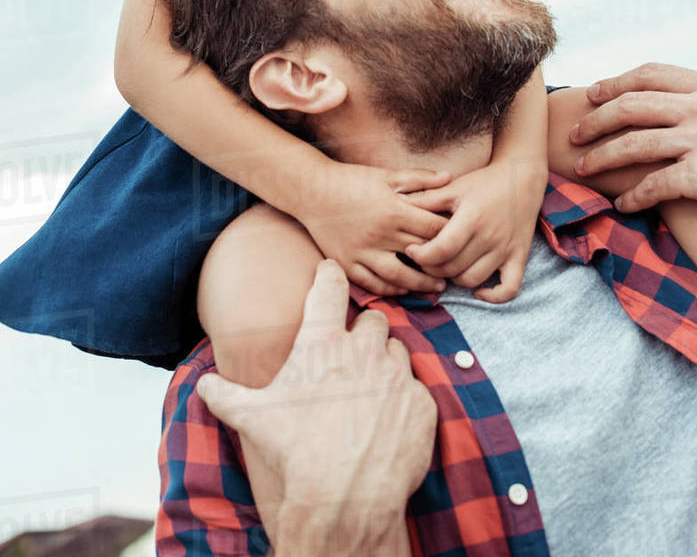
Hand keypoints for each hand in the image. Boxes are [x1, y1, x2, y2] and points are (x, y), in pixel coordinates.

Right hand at [197, 260, 436, 555]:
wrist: (344, 497)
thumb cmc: (296, 452)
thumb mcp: (253, 419)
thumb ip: (226, 395)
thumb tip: (203, 385)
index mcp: (323, 344)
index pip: (329, 288)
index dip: (328, 274)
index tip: (329, 270)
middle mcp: (364, 351)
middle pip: (373, 320)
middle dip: (363, 331)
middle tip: (352, 353)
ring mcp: (397, 376)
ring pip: (397, 352)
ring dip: (385, 364)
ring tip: (370, 392)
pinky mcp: (421, 404)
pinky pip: (416, 390)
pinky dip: (404, 402)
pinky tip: (387, 423)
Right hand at [297, 162, 451, 295]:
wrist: (312, 191)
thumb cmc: (352, 180)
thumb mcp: (386, 175)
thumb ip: (419, 178)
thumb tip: (450, 178)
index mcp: (394, 211)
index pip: (433, 229)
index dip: (452, 234)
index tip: (463, 238)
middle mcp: (380, 235)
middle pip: (421, 254)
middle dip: (442, 262)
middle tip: (458, 268)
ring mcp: (362, 252)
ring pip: (399, 276)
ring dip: (420, 284)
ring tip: (436, 286)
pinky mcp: (346, 263)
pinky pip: (372, 283)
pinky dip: (390, 289)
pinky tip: (403, 289)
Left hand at [402, 159, 545, 302]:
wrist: (522, 178)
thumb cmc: (483, 182)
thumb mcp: (453, 186)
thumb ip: (426, 199)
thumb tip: (396, 203)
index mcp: (472, 218)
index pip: (441, 250)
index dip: (421, 256)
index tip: (411, 249)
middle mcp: (490, 237)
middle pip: (452, 269)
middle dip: (431, 267)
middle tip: (423, 258)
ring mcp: (506, 250)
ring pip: (472, 280)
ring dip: (453, 279)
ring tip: (445, 266)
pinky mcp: (519, 257)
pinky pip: (509, 289)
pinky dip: (493, 296)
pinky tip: (477, 290)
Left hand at [570, 63, 696, 238]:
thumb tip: (672, 99)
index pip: (650, 74)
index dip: (616, 82)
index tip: (595, 93)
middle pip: (630, 105)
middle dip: (596, 120)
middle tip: (575, 134)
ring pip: (633, 144)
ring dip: (602, 157)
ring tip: (584, 169)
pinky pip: (653, 185)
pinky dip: (633, 196)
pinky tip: (622, 204)